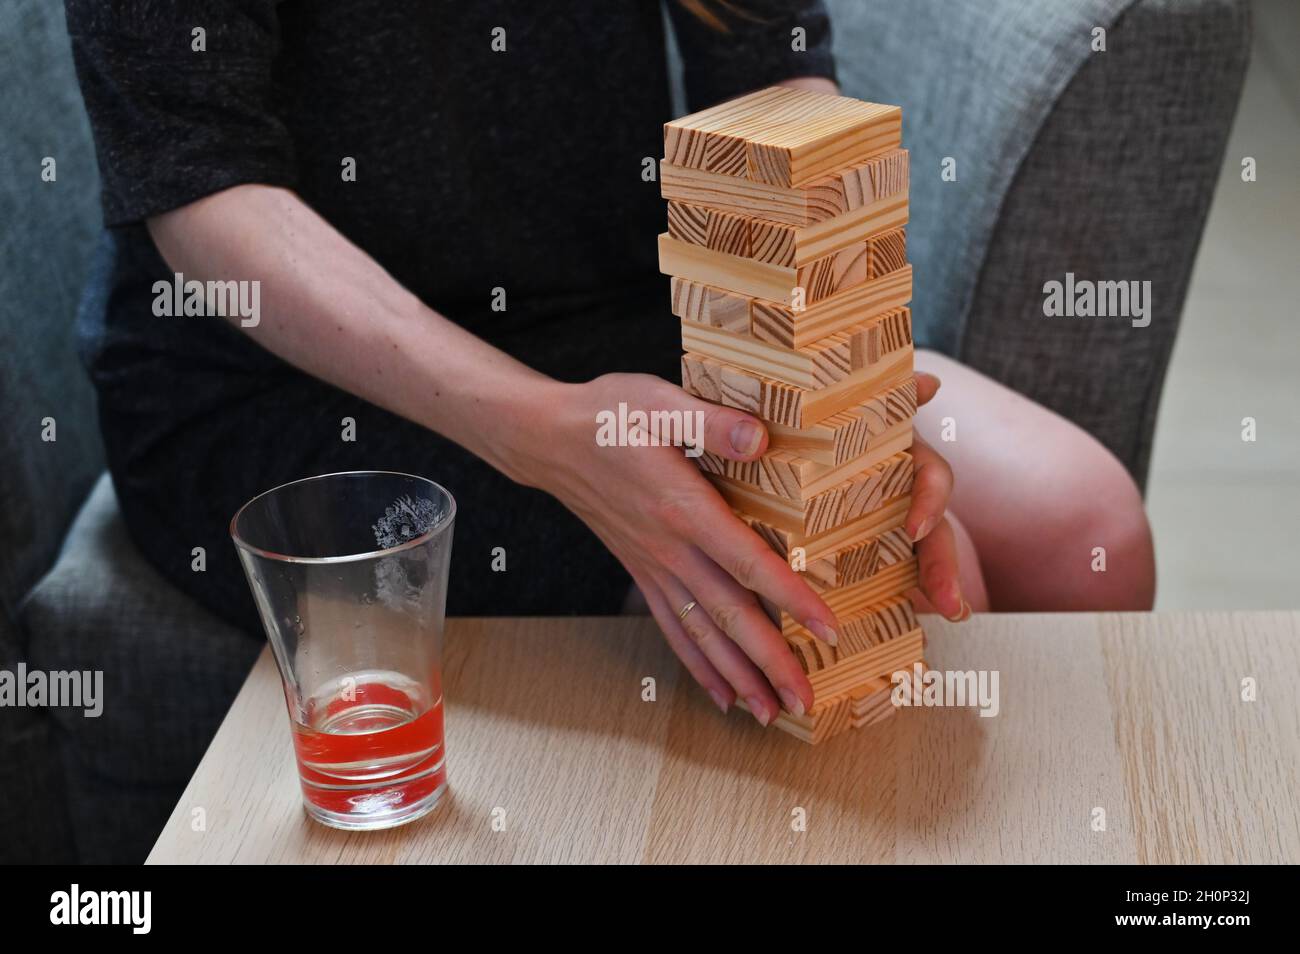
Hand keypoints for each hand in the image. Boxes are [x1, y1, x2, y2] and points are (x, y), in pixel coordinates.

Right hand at [518, 371, 962, 723]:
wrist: (549, 439)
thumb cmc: (607, 415)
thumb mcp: (659, 403)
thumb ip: (710, 423)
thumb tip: (760, 438)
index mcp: (683, 508)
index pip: (747, 562)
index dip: (790, 597)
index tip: (827, 629)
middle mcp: (670, 549)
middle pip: (729, 615)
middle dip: (769, 662)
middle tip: (805, 699)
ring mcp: (654, 566)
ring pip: (702, 632)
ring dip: (737, 675)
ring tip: (769, 712)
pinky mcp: (642, 571)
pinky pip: (672, 627)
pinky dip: (698, 664)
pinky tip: (719, 692)